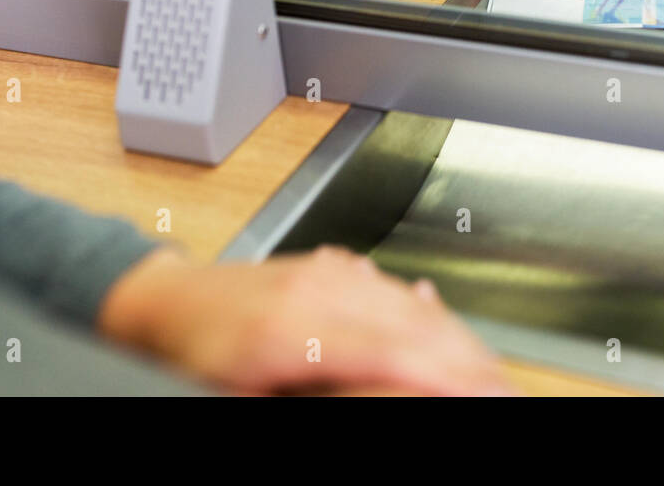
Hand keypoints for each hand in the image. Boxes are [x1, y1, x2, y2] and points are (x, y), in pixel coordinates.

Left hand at [98, 246, 513, 395]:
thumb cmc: (193, 359)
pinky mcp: (325, 266)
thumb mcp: (251, 398)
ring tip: (483, 367)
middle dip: (468, 357)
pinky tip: (434, 313)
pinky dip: (421, 306)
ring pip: (408, 302)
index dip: (452, 373)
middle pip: (416, 323)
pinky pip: (387, 284)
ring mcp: (323, 271)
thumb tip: (393, 384)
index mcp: (296, 330)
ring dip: (452, 334)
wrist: (162, 302)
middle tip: (501, 386)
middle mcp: (317, 289)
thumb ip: (326, 392)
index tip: (490, 391)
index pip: (398, 351)